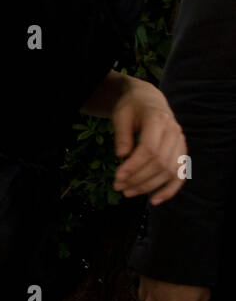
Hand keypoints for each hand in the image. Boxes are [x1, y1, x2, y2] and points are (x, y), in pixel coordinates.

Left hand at [111, 80, 186, 203]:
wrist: (149, 100)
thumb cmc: (132, 107)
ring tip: (128, 192)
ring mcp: (181, 143)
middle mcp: (174, 132)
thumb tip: (122, 157)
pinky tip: (155, 200)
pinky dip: (170, 189)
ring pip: (170, 171)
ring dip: (149, 186)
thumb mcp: (120, 115)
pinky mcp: (182, 153)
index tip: (117, 176)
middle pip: (160, 163)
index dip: (134, 166)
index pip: (149, 149)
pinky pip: (180, 175)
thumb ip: (121, 135)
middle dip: (139, 178)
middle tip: (119, 187)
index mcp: (158, 119)